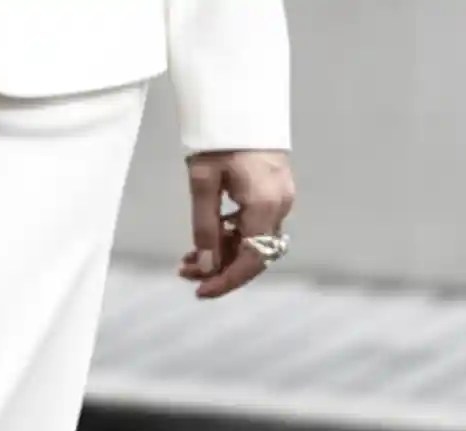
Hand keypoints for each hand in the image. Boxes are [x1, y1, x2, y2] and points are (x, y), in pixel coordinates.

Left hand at [178, 150, 294, 298]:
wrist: (240, 103)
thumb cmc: (218, 139)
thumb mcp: (202, 182)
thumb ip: (204, 227)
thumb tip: (205, 266)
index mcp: (264, 206)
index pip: (251, 259)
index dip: (226, 281)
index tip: (199, 291)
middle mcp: (279, 206)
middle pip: (253, 255)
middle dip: (220, 269)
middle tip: (185, 274)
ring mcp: (280, 199)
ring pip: (253, 242)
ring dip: (222, 253)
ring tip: (187, 260)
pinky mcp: (274, 193)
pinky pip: (254, 226)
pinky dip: (231, 236)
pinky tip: (207, 239)